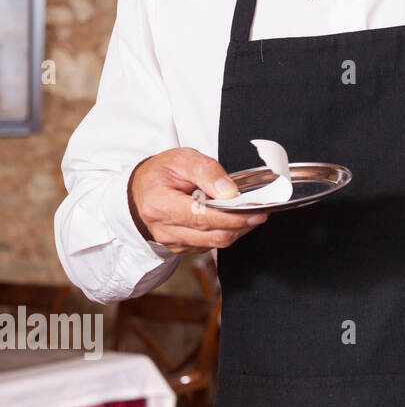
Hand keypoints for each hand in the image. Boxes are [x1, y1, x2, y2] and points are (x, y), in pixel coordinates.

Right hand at [128, 148, 268, 253]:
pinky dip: (227, 233)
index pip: (201, 217)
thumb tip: (229, 192)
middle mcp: (163, 229)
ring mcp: (172, 242)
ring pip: (214, 243)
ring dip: (237, 230)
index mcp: (159, 204)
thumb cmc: (160, 172)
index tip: (254, 210)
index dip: (232, 216)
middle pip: (212, 235)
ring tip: (252, 214)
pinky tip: (235, 219)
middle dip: (241, 224)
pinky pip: (210, 245)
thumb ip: (207, 171)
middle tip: (261, 212)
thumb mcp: (181, 159)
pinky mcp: (181, 247)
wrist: (141, 188)